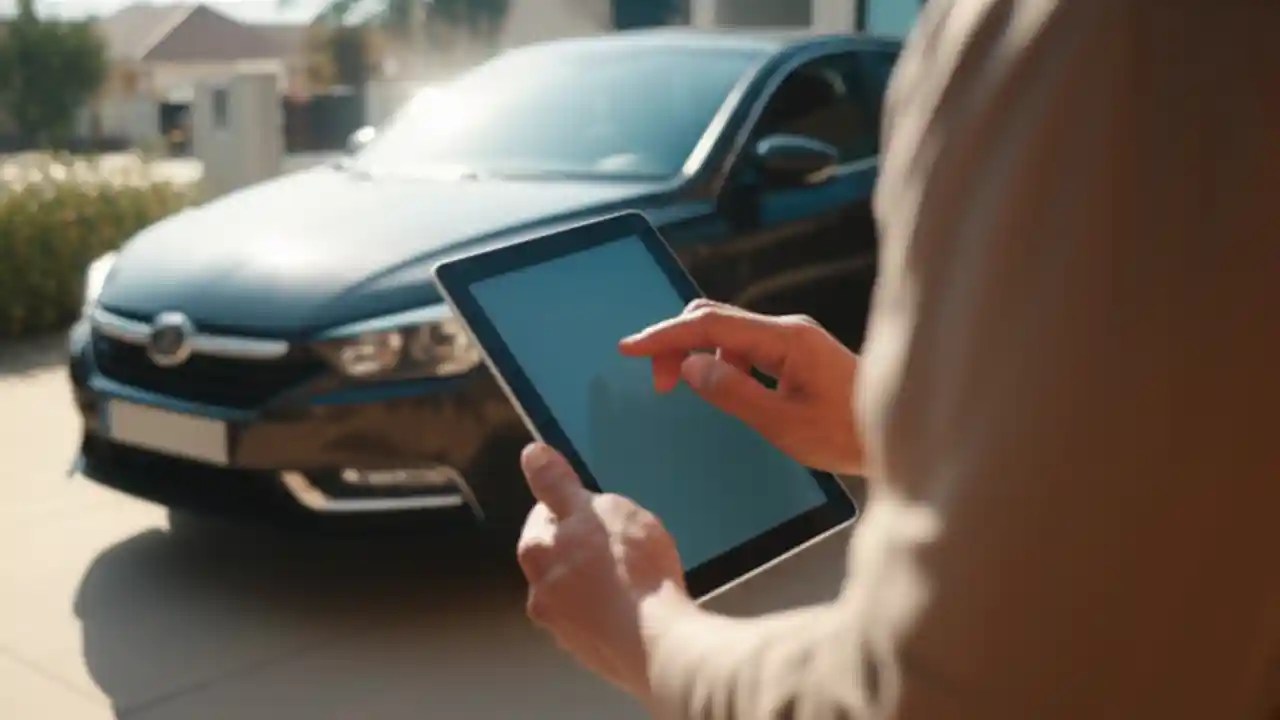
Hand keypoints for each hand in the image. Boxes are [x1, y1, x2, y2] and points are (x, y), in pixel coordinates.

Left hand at [516, 442, 690, 700]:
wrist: (657, 645)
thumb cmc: (628, 570)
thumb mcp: (598, 508)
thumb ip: (558, 484)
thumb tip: (531, 455)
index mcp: (536, 553)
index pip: (544, 515)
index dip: (577, 508)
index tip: (603, 512)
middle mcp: (540, 595)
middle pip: (562, 557)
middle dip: (588, 548)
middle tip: (626, 544)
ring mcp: (565, 630)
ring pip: (581, 592)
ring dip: (602, 582)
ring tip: (639, 578)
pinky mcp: (593, 654)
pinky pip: (602, 621)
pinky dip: (617, 611)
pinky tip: (643, 606)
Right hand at [619, 300, 864, 475]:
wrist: (900, 437)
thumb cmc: (848, 436)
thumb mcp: (784, 424)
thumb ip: (734, 394)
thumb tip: (691, 365)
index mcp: (786, 339)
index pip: (711, 325)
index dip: (665, 335)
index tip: (629, 348)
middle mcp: (788, 329)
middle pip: (715, 319)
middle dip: (677, 342)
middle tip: (657, 382)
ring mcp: (793, 338)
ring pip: (728, 332)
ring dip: (698, 353)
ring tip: (683, 388)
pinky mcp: (797, 353)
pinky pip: (745, 346)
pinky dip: (720, 361)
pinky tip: (721, 388)